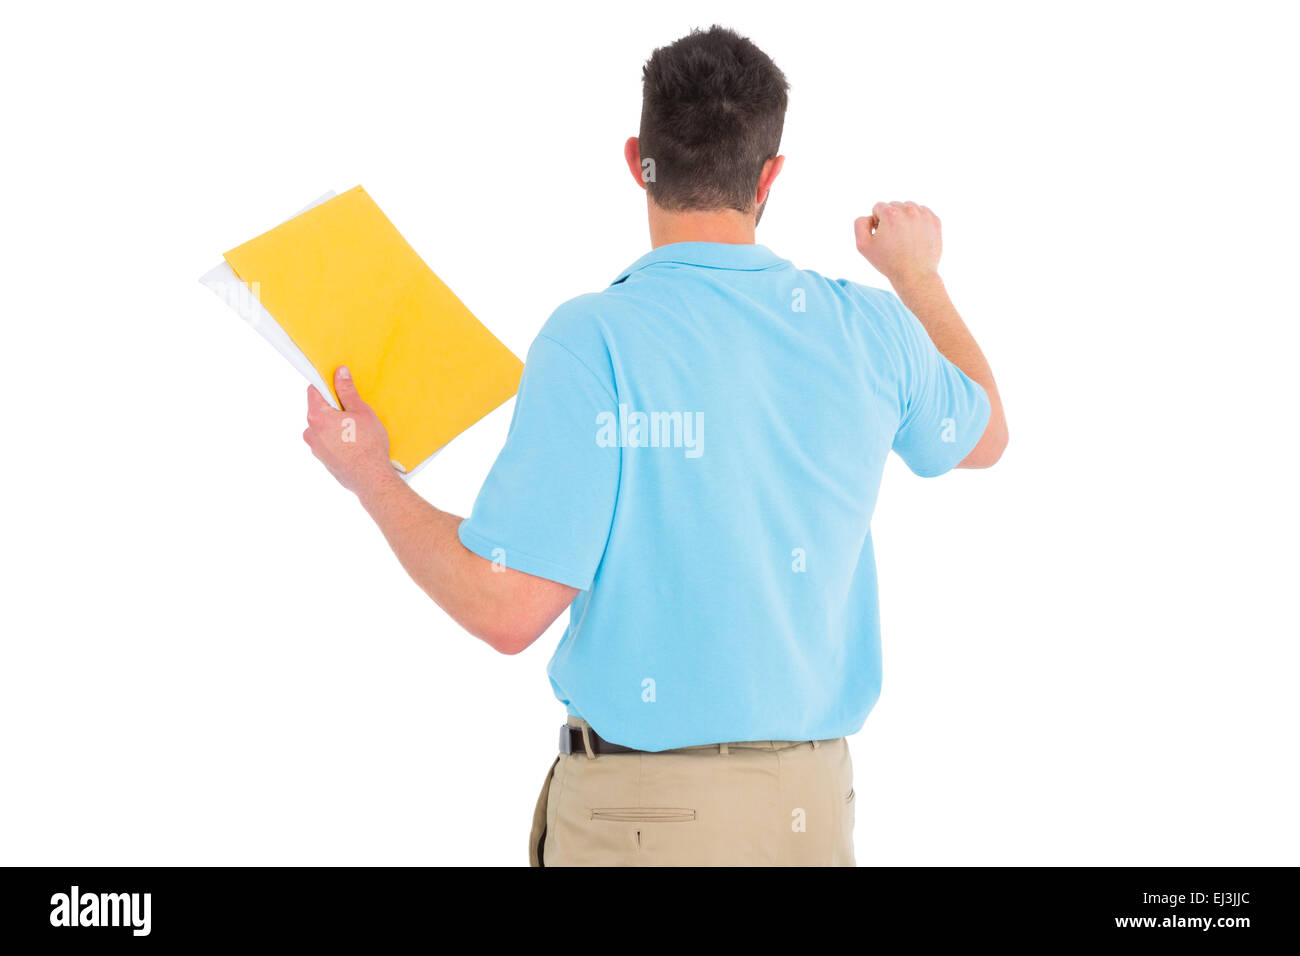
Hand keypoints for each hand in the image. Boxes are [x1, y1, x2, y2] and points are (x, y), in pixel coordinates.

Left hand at [303, 366, 396, 497]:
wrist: (371, 478)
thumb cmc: (367, 445)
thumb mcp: (361, 412)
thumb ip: (347, 391)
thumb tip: (340, 373)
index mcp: (317, 416)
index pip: (314, 390)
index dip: (327, 385)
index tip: (340, 386)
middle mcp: (310, 432)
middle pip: (319, 410)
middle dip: (335, 407)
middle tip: (355, 412)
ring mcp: (315, 447)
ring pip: (324, 427)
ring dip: (337, 425)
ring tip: (358, 431)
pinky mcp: (323, 459)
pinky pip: (328, 442)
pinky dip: (338, 439)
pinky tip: (355, 444)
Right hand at [854, 201, 942, 288]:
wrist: (915, 275)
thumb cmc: (888, 262)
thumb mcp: (863, 246)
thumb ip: (860, 224)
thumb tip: (869, 216)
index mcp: (890, 213)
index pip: (879, 207)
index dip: (877, 223)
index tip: (882, 237)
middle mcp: (909, 210)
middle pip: (894, 206)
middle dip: (891, 219)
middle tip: (894, 239)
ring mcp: (924, 215)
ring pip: (909, 208)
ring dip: (905, 218)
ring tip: (905, 238)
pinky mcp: (935, 221)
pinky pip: (922, 213)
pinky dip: (918, 222)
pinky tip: (915, 237)